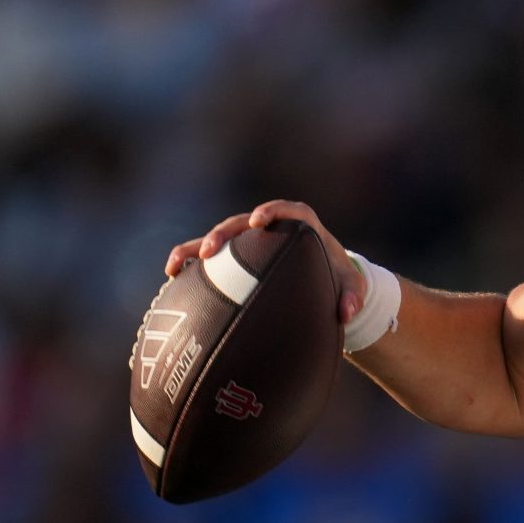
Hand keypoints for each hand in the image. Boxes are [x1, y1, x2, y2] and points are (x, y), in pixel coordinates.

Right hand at [164, 199, 366, 325]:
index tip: (258, 221)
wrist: (323, 275)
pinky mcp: (235, 256)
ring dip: (195, 248)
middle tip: (210, 250)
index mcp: (301, 224)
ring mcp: (249, 241)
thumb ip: (352, 296)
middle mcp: (269, 227)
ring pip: (218, 239)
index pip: (287, 210)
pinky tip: (171, 279)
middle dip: (223, 234)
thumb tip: (348, 313)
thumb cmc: (337, 274)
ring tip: (174, 265)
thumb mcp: (350, 285)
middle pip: (241, 224)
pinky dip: (190, 264)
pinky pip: (209, 258)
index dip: (271, 211)